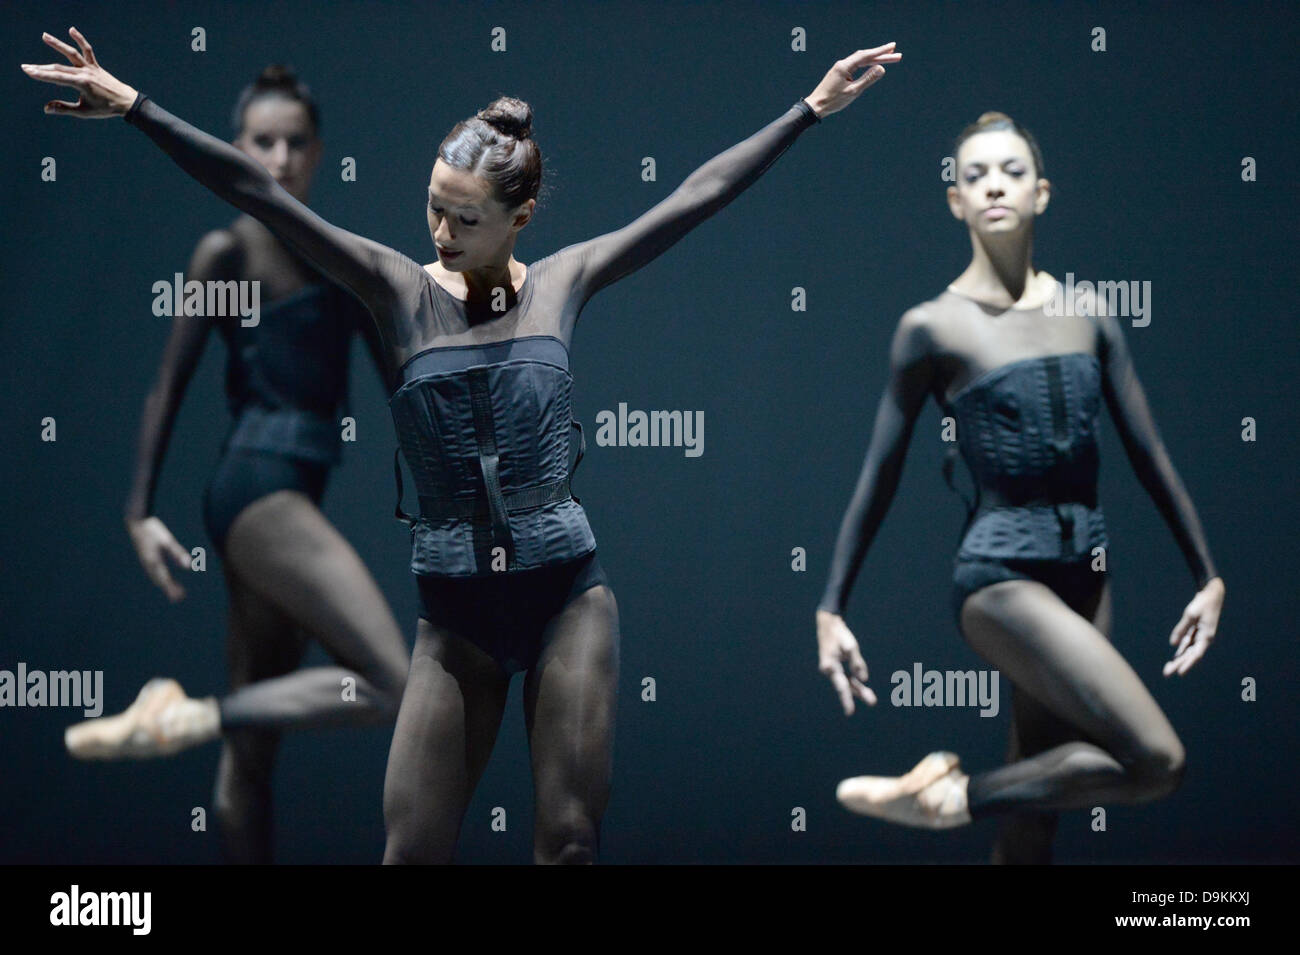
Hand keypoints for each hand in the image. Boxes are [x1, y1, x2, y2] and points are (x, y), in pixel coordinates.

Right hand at [21, 27, 136, 117]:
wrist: (126, 102)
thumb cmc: (105, 109)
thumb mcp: (84, 112)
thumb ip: (64, 108)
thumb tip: (46, 108)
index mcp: (82, 84)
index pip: (57, 77)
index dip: (41, 74)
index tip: (28, 71)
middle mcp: (85, 73)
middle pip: (59, 68)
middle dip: (42, 68)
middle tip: (26, 66)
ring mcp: (91, 68)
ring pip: (71, 54)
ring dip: (58, 45)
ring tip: (44, 36)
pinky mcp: (96, 66)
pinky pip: (87, 51)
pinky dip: (80, 40)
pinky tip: (72, 30)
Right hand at [126, 515, 191, 601]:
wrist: (137, 521)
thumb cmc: (153, 530)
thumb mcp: (167, 541)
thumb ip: (177, 553)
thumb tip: (188, 566)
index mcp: (153, 561)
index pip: (164, 578)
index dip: (171, 588)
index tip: (178, 596)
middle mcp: (148, 563)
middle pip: (159, 580)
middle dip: (169, 589)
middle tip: (178, 598)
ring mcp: (145, 561)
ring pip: (155, 577)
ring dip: (165, 585)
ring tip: (174, 592)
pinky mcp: (146, 558)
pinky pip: (153, 572)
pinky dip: (160, 578)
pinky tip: (165, 580)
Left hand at [804, 42, 901, 118]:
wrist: (815, 106)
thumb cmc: (833, 101)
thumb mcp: (853, 91)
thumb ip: (867, 79)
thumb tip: (881, 69)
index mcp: (845, 66)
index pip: (866, 56)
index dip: (880, 51)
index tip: (893, 48)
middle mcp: (842, 64)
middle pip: (865, 56)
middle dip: (881, 54)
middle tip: (896, 53)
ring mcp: (840, 68)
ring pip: (861, 60)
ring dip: (874, 59)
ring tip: (888, 58)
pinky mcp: (839, 73)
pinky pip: (856, 65)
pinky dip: (866, 64)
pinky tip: (873, 64)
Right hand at [816, 609, 876, 714]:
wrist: (828, 624)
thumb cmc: (839, 635)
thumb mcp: (851, 647)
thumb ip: (857, 663)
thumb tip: (864, 679)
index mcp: (830, 666)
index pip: (841, 685)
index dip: (847, 699)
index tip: (850, 712)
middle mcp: (829, 670)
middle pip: (846, 686)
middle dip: (859, 694)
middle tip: (873, 702)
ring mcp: (833, 669)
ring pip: (847, 683)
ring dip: (859, 690)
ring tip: (872, 700)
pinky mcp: (837, 667)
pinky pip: (847, 678)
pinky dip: (855, 682)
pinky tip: (865, 688)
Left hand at [1164, 577, 1223, 676]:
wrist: (1211, 593)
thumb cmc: (1202, 603)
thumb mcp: (1190, 615)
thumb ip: (1181, 629)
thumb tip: (1174, 644)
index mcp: (1206, 636)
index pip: (1196, 654)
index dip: (1187, 664)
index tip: (1180, 673)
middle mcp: (1204, 639)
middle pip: (1190, 655)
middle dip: (1179, 664)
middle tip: (1166, 673)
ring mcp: (1201, 635)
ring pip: (1189, 650)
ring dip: (1179, 659)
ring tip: (1168, 668)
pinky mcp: (1197, 631)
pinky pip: (1188, 643)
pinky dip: (1181, 650)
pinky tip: (1175, 656)